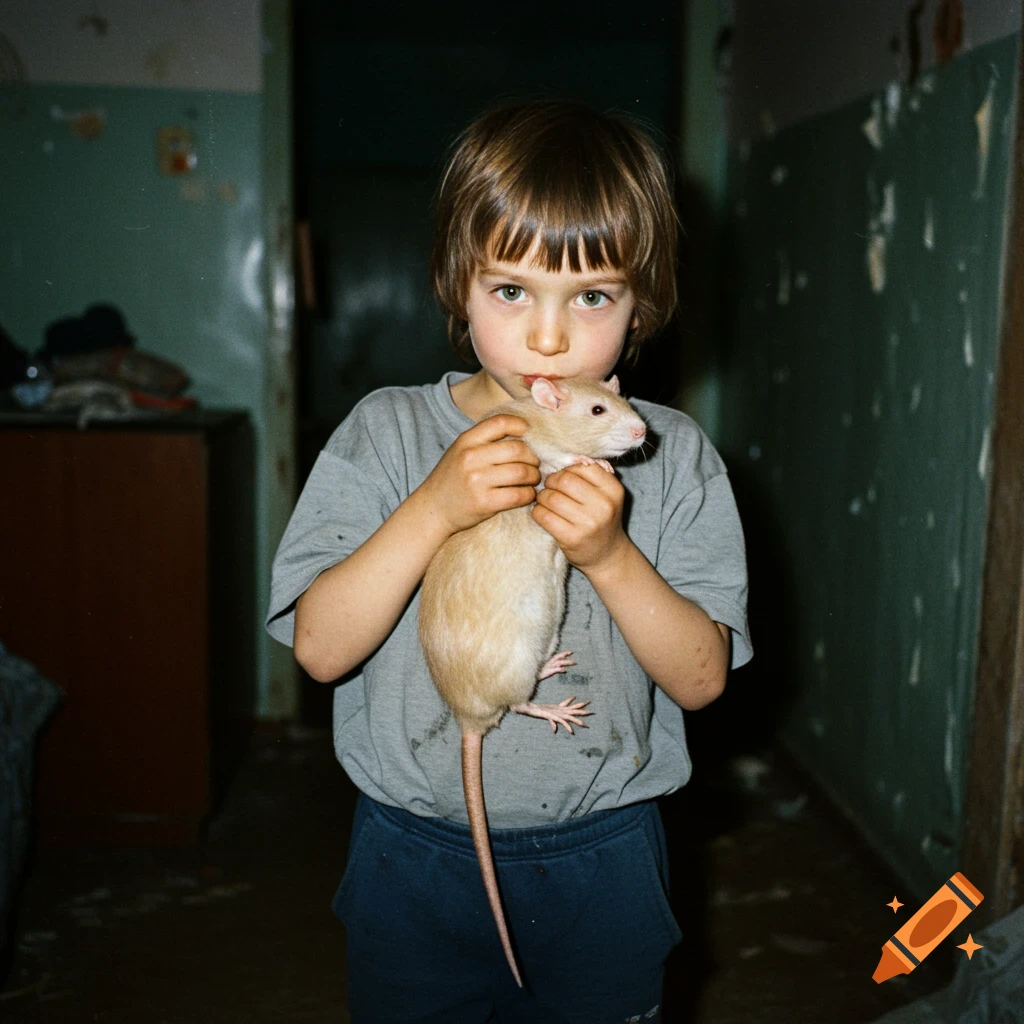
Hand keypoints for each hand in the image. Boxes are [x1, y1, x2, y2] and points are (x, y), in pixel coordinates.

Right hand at [414, 414, 540, 536]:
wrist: (432, 509)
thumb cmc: (452, 479)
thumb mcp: (460, 451)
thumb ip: (484, 440)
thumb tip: (522, 432)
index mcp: (466, 440)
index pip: (500, 422)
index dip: (520, 426)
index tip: (528, 434)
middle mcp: (470, 457)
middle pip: (518, 449)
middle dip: (533, 458)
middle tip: (534, 465)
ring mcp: (477, 480)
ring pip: (522, 472)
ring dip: (533, 477)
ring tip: (532, 480)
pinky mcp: (484, 502)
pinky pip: (518, 495)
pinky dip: (528, 495)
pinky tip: (526, 495)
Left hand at [531, 461, 629, 571]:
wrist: (608, 555)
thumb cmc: (602, 520)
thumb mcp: (606, 496)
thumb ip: (591, 476)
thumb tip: (567, 456)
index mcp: (613, 490)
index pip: (583, 467)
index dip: (567, 470)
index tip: (563, 478)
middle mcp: (603, 505)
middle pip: (564, 480)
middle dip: (551, 482)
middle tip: (549, 488)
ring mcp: (588, 523)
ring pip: (551, 497)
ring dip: (542, 497)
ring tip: (544, 501)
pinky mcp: (572, 538)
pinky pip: (544, 516)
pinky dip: (537, 512)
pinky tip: (542, 513)